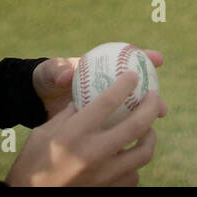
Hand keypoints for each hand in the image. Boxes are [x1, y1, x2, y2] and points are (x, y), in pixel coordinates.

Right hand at [5, 70, 166, 186]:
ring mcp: (104, 175)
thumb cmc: (33, 161)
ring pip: (143, 153)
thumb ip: (69, 114)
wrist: (29, 196)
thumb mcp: (44, 131)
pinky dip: (135, 163)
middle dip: (152, 106)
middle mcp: (94, 153)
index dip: (125, 84)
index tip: (133, 75)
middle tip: (155, 97)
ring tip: (148, 128)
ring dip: (150, 137)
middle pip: (137, 125)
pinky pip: (134, 175)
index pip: (109, 101)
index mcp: (76, 133)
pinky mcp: (109, 190)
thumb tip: (87, 98)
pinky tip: (130, 155)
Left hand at [32, 50, 163, 119]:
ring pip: (132, 109)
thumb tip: (66, 76)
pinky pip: (118, 125)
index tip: (159, 59)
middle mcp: (108, 86)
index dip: (144, 58)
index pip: (127, 60)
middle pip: (137, 88)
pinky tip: (139, 138)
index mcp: (100, 68)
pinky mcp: (100, 123)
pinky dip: (129, 130)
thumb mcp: (48, 74)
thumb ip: (56, 72)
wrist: (36, 99)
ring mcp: (106, 106)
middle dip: (153, 93)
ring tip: (157, 117)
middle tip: (160, 102)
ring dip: (146, 113)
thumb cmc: (45, 80)